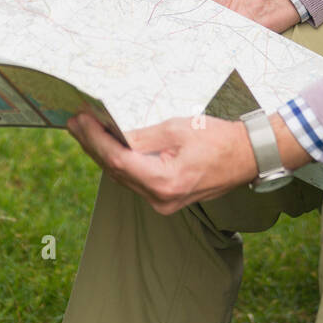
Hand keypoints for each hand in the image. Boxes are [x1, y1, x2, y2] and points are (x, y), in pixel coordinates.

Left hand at [67, 111, 258, 213]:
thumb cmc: (219, 139)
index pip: (118, 160)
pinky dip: (119, 162)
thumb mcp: (178, 129)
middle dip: (93, 145)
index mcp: (165, 182)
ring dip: (103, 153)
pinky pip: (134, 179)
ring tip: (84, 130)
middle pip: (115, 171)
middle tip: (74, 122)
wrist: (248, 156)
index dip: (95, 139)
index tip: (80, 120)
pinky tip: (108, 145)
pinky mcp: (165, 198)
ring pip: (122, 176)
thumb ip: (142, 135)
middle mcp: (161, 199)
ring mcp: (163, 202)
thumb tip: (112, 132)